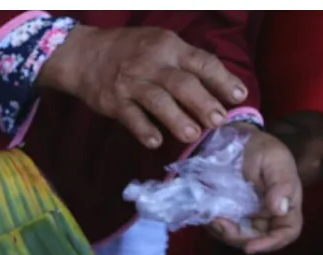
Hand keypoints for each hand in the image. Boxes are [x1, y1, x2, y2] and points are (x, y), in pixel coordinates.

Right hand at [39, 25, 247, 149]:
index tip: (239, 96)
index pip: (201, 62)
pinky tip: (155, 142)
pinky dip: (143, 129)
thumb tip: (215, 86)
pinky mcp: (112, 101)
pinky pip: (130, 117)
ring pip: (158, 101)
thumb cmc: (128, 51)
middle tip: (218, 121)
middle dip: (203, 103)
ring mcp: (131, 82)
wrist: (83, 54)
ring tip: (192, 136)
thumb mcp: (159, 44)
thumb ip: (184, 62)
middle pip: (182, 84)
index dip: (222, 79)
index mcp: (169, 46)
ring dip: (176, 119)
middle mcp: (151, 63)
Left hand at [209, 124, 302, 254]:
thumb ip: (281, 184)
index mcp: (286, 204)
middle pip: (256, 239)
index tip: (250, 247)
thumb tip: (280, 210)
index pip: (287, 232)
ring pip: (236, 236)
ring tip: (212, 217)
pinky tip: (207, 213)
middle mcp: (267, 215)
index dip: (272, 244)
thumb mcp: (275, 159)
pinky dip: (213, 225)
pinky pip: (221, 227)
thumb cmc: (261, 148)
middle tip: (220, 224)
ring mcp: (246, 215)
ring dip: (222, 232)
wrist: (235, 139)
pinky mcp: (228, 213)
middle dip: (237, 238)